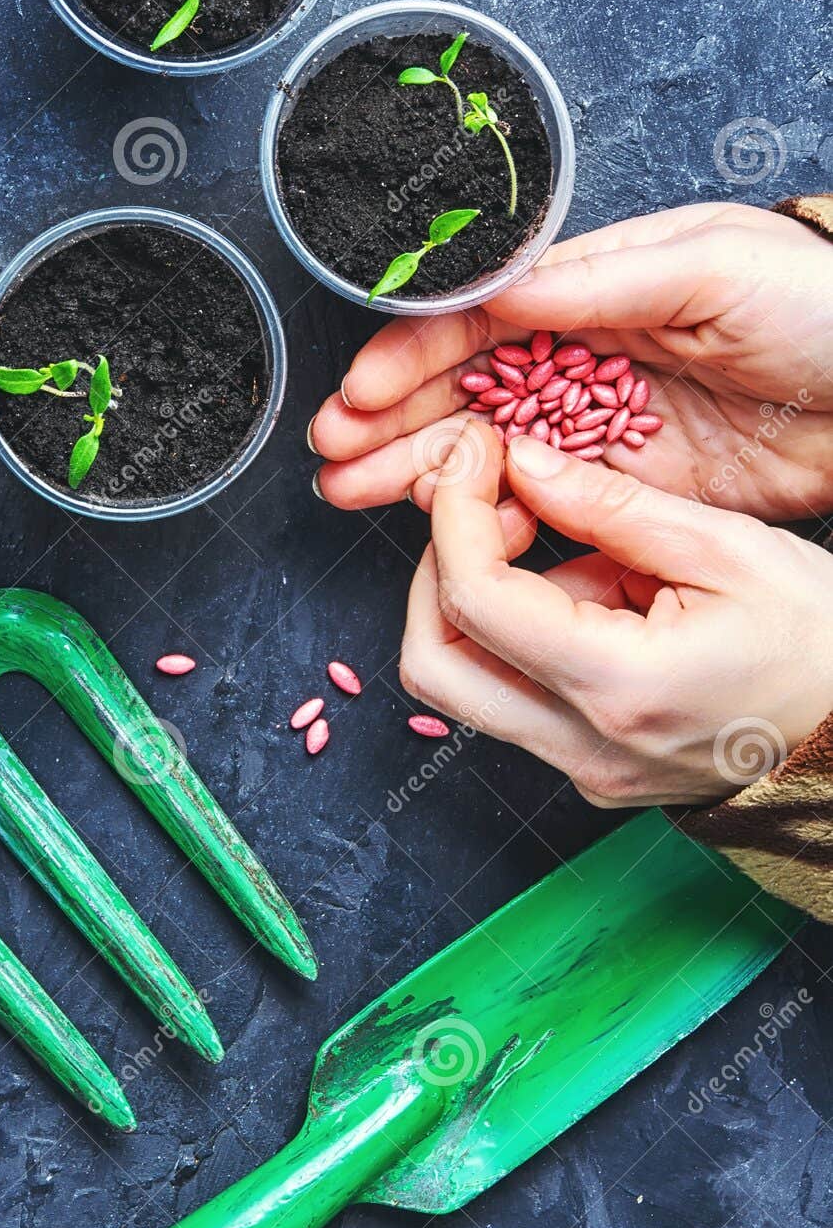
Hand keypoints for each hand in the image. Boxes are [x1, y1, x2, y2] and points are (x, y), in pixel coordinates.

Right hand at [310, 202, 832, 519]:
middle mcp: (582, 353)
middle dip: (393, 418)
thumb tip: (503, 289)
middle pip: (466, 387)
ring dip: (416, 469)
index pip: (482, 318)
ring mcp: (598, 425)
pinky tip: (434, 524)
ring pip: (487, 449)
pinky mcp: (624, 486)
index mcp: (595, 286)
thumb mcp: (711, 267)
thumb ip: (602, 281)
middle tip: (332, 452)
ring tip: (350, 490)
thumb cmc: (814, 302)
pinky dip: (483, 514)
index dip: (416, 353)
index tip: (363, 389)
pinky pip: (538, 502)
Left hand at [400, 423, 832, 805]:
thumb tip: (521, 462)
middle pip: (434, 665)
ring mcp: (584, 769)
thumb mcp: (728, 548)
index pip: (476, 601)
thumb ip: (611, 506)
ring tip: (578, 549)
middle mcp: (585, 746)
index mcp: (620, 687)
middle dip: (438, 570)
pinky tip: (601, 592)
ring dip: (488, 602)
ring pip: (468, 685)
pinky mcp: (591, 768)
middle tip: (487, 506)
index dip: (454, 515)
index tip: (472, 457)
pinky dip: (530, 634)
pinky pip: (519, 698)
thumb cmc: (825, 646)